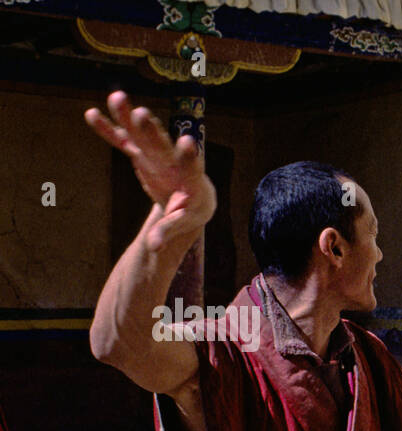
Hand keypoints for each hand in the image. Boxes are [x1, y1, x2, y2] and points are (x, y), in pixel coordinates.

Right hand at [85, 92, 215, 251]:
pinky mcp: (141, 154)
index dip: (189, 156)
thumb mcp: (184, 221)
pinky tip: (91, 113)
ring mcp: (156, 154)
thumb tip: (154, 247)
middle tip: (142, 115)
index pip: (192, 166)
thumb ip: (169, 230)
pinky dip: (109, 128)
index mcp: (191, 179)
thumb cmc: (192, 209)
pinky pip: (123, 140)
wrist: (194, 196)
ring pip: (141, 134)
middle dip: (152, 132)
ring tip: (116, 97)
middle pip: (162, 145)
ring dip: (128, 117)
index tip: (187, 142)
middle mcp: (173, 161)